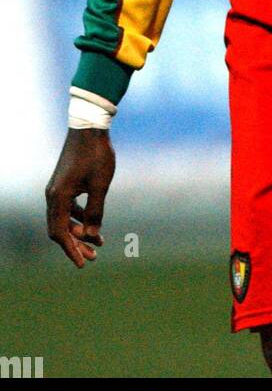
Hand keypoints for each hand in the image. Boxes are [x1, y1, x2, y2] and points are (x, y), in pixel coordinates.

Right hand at [45, 129, 115, 267]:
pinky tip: (92, 223)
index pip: (59, 232)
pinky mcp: (64, 182)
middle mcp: (53, 194)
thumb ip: (95, 211)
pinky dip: (78, 217)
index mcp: (58, 197)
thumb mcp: (100, 184)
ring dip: (78, 230)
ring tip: (98, 242)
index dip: (71, 250)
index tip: (83, 264)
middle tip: (93, 257)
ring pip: (64, 218)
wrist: (90, 126)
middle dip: (76, 244)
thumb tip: (92, 234)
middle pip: (59, 228)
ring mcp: (57, 188)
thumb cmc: (96, 154)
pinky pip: (67, 207)